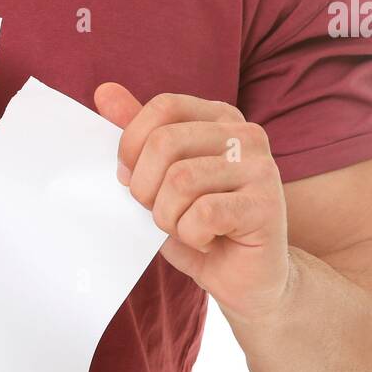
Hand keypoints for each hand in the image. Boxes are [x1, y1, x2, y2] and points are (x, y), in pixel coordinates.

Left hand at [94, 84, 292, 321]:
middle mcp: (246, 134)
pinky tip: (209, 241)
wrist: (245, 278)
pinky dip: (192, 236)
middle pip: (165, 142)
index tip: (133, 179)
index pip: (162, 107)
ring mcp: (262, 167)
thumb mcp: (159, 178)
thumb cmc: (199, 226)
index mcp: (220, 118)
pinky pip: (203, 213)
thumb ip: (138, 136)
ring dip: (169, 218)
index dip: (132, 145)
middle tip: (163, 214)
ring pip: (180, 181)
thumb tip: (104, 92)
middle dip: (145, 189)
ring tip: (189, 230)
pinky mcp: (267, 205)